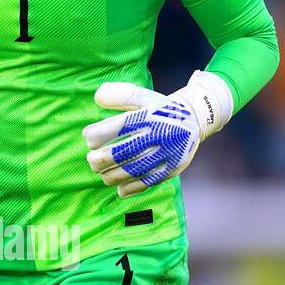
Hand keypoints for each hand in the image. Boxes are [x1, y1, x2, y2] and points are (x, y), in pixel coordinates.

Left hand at [82, 71, 230, 196]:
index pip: (118, 126)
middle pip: (124, 152)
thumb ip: (120, 95)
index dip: (97, 134)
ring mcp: (167, 153)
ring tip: (102, 173)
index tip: (89, 138)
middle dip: (101, 159)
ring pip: (134, 170)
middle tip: (91, 160)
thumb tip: (97, 98)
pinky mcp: (172, 168)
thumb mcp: (144, 96)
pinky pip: (149, 182)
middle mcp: (159, 135)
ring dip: (112, 175)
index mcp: (150, 115)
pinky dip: (131, 188)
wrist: (196, 120)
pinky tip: (119, 189)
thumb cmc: (161, 108)